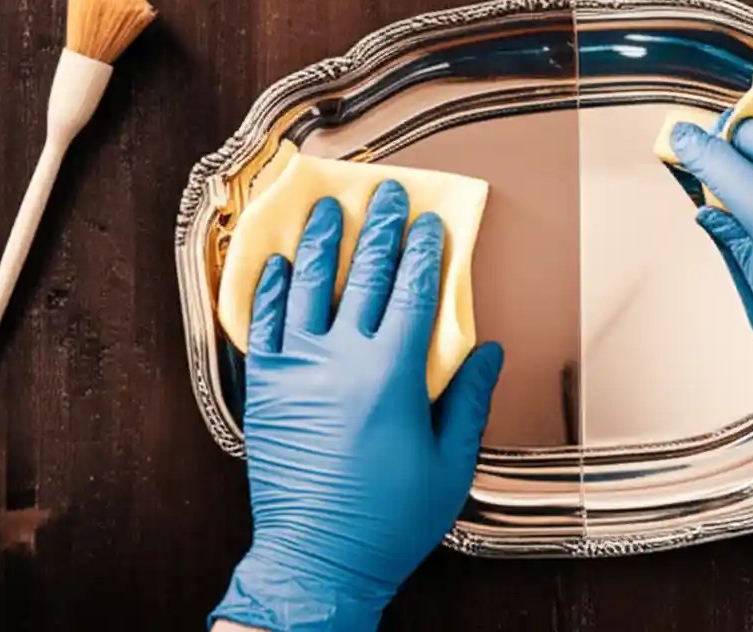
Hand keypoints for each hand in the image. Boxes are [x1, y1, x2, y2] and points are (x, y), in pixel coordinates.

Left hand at [211, 182, 503, 630]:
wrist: (318, 558)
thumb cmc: (390, 518)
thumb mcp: (450, 464)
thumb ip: (467, 399)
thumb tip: (489, 350)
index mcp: (393, 374)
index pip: (414, 291)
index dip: (425, 250)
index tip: (431, 221)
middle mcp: (342, 359)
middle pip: (364, 275)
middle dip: (379, 228)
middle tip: (385, 193)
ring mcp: (297, 369)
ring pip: (308, 287)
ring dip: (322, 243)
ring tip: (328, 209)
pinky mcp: (265, 388)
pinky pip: (262, 324)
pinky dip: (270, 290)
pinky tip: (279, 264)